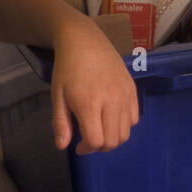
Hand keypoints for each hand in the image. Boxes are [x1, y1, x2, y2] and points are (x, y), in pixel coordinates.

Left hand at [50, 17, 139, 154]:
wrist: (85, 41)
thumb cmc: (67, 68)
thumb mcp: (58, 96)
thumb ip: (61, 123)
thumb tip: (63, 146)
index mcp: (89, 104)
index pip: (96, 141)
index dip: (87, 150)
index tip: (79, 147)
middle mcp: (111, 101)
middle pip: (113, 141)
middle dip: (100, 146)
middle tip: (89, 138)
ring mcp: (124, 94)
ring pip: (126, 132)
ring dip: (113, 137)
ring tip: (101, 129)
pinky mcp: (132, 88)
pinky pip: (134, 118)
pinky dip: (125, 124)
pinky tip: (111, 116)